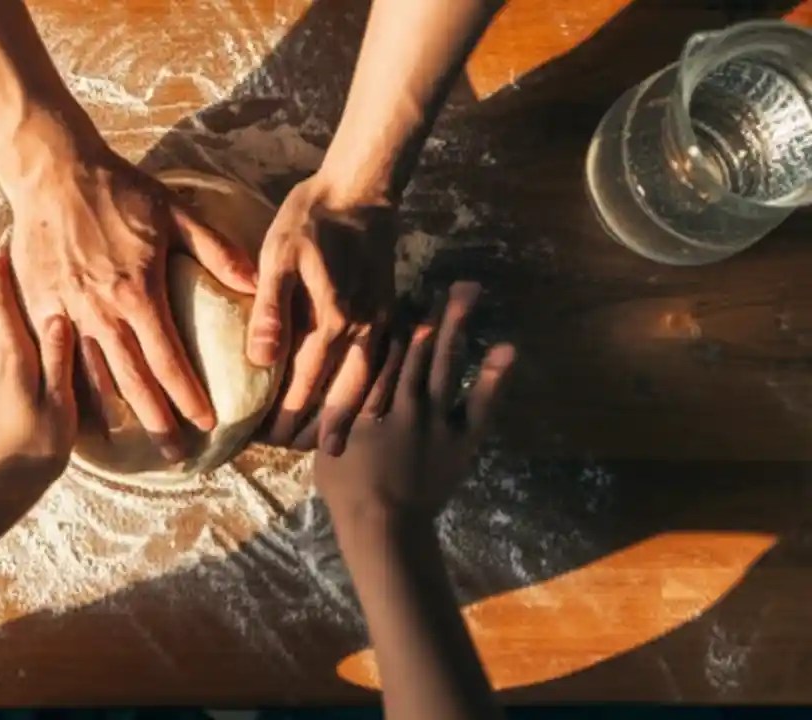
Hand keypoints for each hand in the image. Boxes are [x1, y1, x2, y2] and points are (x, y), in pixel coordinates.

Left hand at [0, 252, 77, 482]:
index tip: (12, 229)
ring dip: (14, 293)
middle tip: (23, 236)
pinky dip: (18, 319)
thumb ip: (59, 359)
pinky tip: (35, 319)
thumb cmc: (30, 449)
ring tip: (33, 268)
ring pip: (4, 318)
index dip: (1, 262)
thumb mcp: (57, 405)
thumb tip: (63, 314)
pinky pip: (10, 338)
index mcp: (12, 353)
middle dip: (9, 268)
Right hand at [7, 151, 255, 459]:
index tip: (206, 421)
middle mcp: (101, 311)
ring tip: (130, 444)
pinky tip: (78, 411)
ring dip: (114, 414)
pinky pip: (54, 358)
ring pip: (91, 376)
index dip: (187, 394)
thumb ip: (216, 250)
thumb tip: (255, 283)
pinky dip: (69, 388)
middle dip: (156, 421)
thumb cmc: (118, 190)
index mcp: (138, 292)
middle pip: (132, 380)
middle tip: (175, 454)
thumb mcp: (174, 213)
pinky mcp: (37, 307)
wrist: (52, 172)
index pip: (168, 358)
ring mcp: (65, 312)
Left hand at [248, 174, 395, 454]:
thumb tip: (260, 361)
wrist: (361, 189)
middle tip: (296, 452)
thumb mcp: (277, 257)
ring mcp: (380, 321)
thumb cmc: (310, 219)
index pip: (304, 382)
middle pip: (340, 392)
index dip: (285, 413)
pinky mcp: (388, 309)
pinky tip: (366, 403)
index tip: (266, 439)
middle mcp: (361, 329)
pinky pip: (384, 362)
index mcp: (330, 320)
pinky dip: (375, 389)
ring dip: (350, 415)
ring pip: (367, 383)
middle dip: (317, 426)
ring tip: (333, 444)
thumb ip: (270, 310)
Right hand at [313, 283, 515, 520]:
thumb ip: (335, 412)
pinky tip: (505, 348)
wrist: (384, 526)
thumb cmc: (348, 489)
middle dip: (437, 314)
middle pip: (421, 348)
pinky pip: (479, 404)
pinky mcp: (461, 439)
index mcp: (371, 400)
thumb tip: (330, 386)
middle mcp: (406, 400)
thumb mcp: (329, 443)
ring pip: (447, 364)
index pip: (385, 352)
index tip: (409, 293)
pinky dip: (492, 376)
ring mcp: (437, 418)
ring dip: (459, 327)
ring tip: (470, 294)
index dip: (397, 321)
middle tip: (455, 283)